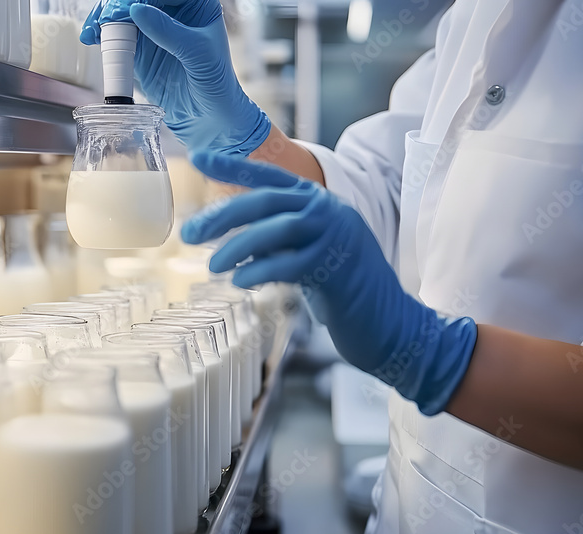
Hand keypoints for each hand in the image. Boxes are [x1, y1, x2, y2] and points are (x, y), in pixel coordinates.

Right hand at [80, 0, 270, 155]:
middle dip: (115, 5)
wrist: (211, 119)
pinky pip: (117, 36)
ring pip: (122, 14)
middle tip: (103, 20)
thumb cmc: (217, 84)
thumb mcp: (198, 54)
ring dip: (104, 18)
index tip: (125, 9)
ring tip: (93, 33)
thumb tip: (136, 9)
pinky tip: (93, 39)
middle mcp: (173, 12)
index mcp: (194, 4)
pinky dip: (102, 36)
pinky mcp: (141, 49)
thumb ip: (169, 32)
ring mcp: (155, 30)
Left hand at [181, 152, 477, 414]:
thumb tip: (234, 243)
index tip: (198, 158)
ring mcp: (336, 237)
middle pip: (266, 199)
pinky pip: (289, 263)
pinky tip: (240, 281)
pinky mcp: (337, 268)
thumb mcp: (310, 256)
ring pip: (276, 227)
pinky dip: (259, 270)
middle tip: (189, 233)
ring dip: (237, 246)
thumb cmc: (347, 294)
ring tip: (212, 266)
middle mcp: (329, 211)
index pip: (270, 174)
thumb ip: (280, 243)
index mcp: (321, 202)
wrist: (394, 326)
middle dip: (222, 215)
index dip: (233, 166)